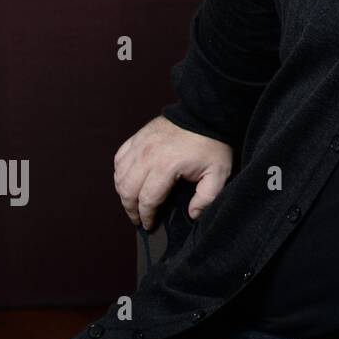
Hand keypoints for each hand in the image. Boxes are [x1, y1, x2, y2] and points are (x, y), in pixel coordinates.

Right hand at [113, 114, 233, 229]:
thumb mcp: (218, 172)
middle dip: (130, 209)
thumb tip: (192, 214)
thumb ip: (207, 197)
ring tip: (132, 203)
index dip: (146, 216)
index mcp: (166, 167)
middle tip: (137, 219)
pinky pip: (120, 158)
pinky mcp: (138, 136)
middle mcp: (147, 156)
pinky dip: (120, 172)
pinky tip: (127, 180)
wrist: (205, 114)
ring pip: (120, 176)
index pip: (147, 199)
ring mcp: (140, 145)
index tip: (149, 225)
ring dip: (123, 192)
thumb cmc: (212, 144)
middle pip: (128, 190)